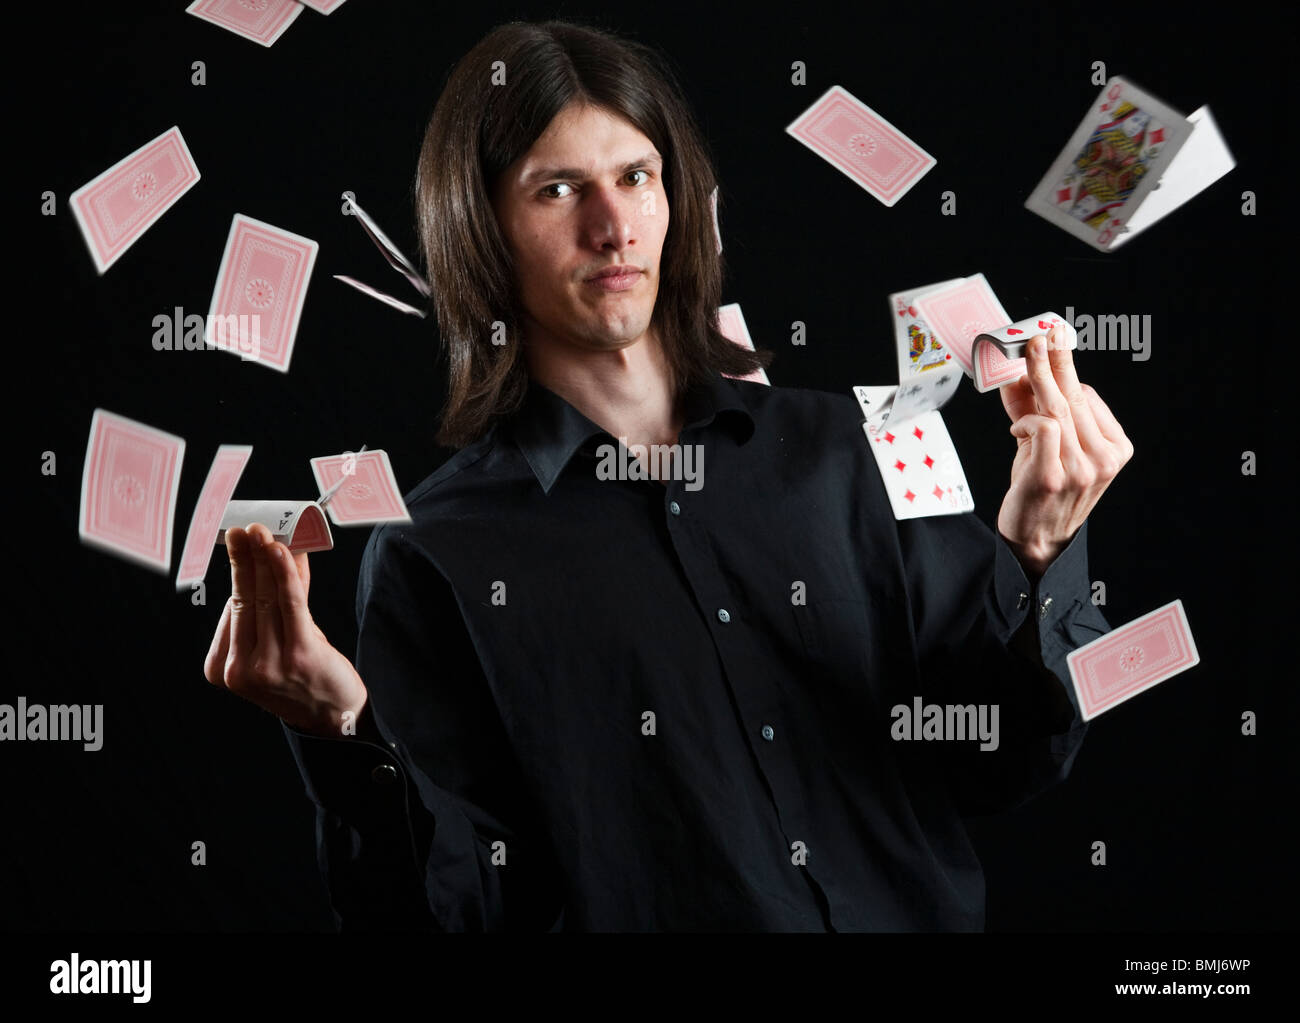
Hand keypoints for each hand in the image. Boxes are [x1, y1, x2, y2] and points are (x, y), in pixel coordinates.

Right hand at [203, 523, 367, 737]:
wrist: (334, 716)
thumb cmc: (305, 673)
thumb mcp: (281, 639)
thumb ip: (278, 599)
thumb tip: (280, 551)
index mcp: (221, 669)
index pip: (231, 608)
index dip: (239, 569)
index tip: (239, 539)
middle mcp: (239, 670)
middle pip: (244, 600)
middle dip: (245, 559)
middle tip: (245, 528)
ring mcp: (266, 666)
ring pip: (265, 598)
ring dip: (267, 560)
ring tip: (265, 532)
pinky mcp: (297, 656)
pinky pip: (288, 604)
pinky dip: (284, 573)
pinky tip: (280, 551)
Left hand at [996, 325, 1133, 578]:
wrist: (1037, 541)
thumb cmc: (1042, 491)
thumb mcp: (1046, 446)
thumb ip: (1035, 411)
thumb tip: (1018, 373)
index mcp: (1115, 449)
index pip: (1088, 396)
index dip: (1064, 367)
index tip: (1052, 339)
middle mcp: (1104, 458)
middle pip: (1075, 396)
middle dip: (1053, 360)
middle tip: (1041, 332)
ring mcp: (1082, 469)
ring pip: (1058, 408)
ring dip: (1036, 381)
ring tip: (1022, 362)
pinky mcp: (1054, 477)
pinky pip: (1043, 428)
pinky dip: (1026, 421)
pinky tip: (1017, 430)